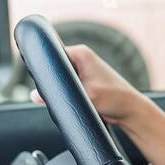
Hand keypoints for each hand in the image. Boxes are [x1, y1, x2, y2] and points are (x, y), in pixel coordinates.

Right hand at [29, 43, 164, 164]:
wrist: (130, 111)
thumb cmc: (115, 98)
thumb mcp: (86, 95)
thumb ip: (60, 94)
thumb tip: (34, 95)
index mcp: (81, 53)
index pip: (53, 54)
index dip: (46, 69)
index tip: (43, 81)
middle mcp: (81, 59)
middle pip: (55, 68)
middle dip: (53, 82)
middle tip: (60, 94)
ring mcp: (82, 71)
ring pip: (61, 80)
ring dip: (61, 91)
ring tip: (73, 98)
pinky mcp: (84, 83)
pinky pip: (68, 88)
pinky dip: (68, 95)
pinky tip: (73, 102)